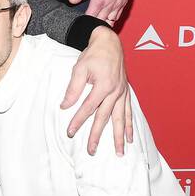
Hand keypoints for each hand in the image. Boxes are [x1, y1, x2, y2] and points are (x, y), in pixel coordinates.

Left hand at [62, 25, 132, 155]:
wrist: (109, 43)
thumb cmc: (93, 55)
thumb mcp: (79, 68)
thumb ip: (73, 88)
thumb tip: (64, 106)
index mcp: (103, 85)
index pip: (88, 108)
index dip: (78, 121)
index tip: (70, 132)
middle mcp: (116, 91)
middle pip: (105, 117)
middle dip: (97, 135)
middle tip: (91, 151)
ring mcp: (123, 93)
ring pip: (121, 118)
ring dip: (119, 136)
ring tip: (119, 152)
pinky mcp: (125, 92)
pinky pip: (128, 112)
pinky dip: (129, 125)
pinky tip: (130, 138)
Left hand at [67, 0, 134, 24]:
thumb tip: (71, 0)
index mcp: (99, 2)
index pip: (90, 18)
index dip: (85, 20)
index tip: (81, 19)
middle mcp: (109, 6)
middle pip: (100, 22)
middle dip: (94, 23)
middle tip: (89, 20)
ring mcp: (117, 6)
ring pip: (110, 22)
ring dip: (103, 22)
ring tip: (98, 20)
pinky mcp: (123, 4)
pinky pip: (117, 17)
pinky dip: (112, 19)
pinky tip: (107, 16)